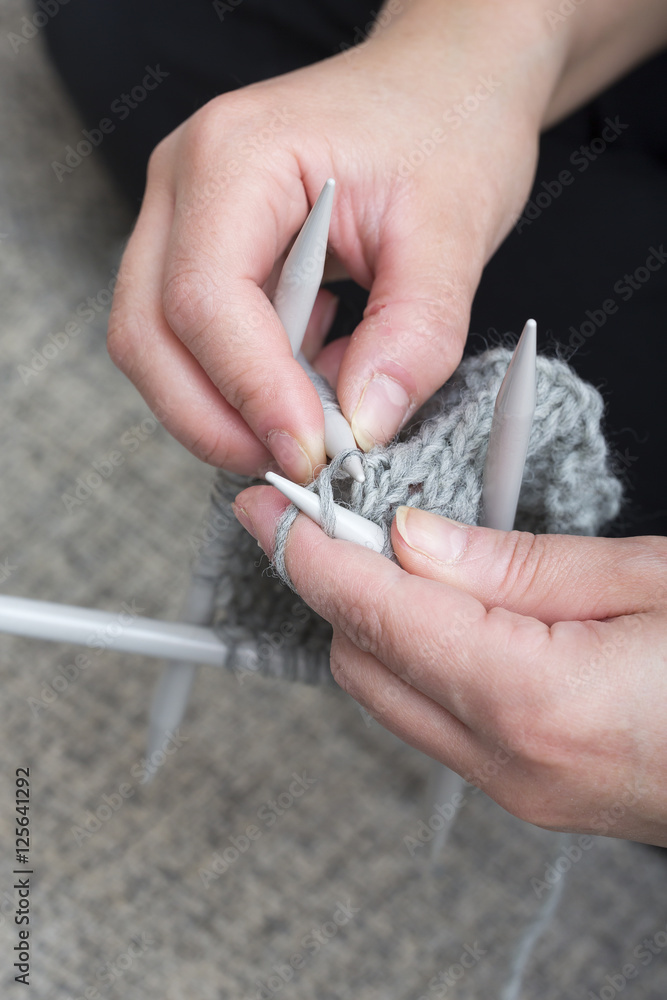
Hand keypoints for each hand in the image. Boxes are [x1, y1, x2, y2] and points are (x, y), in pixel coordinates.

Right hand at [107, 2, 564, 481]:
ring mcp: (182, 221)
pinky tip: (312, 380)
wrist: (443, 86)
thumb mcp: (454, 230)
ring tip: (315, 423)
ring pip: (160, 349)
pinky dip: (248, 387)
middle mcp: (183, 186)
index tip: (313, 454)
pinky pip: (195, 344)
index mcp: (234, 158)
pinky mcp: (204, 255)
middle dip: (216, 421)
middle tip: (297, 465)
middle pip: (148, 336)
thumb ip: (413, 335)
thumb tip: (362, 428)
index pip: (204, 300)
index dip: (252, 392)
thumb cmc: (447, 129)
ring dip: (228, 410)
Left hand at [233, 485, 666, 846]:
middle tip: (338, 510)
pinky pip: (434, 718)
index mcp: (533, 696)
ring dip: (371, 619)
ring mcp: (518, 786)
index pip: (374, 612)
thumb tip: (413, 538)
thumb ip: (517, 565)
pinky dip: (414, 656)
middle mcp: (509, 759)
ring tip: (389, 549)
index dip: (306, 550)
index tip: (267, 504)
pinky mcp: (531, 789)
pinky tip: (442, 606)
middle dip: (333, 580)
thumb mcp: (650, 581)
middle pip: (361, 659)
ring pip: (388, 694)